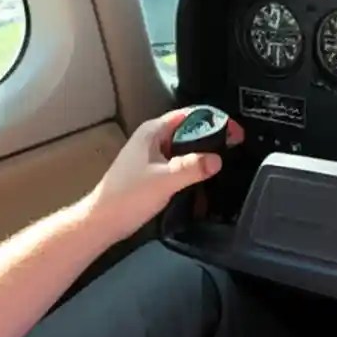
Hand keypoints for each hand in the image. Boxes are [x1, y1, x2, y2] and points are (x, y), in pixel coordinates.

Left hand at [81, 107, 242, 241]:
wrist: (102, 221)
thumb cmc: (126, 197)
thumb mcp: (164, 180)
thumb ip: (192, 167)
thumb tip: (217, 159)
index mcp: (153, 131)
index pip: (190, 114)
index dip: (214, 119)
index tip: (234, 131)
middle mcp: (152, 139)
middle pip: (189, 129)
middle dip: (212, 136)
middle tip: (233, 146)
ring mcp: (151, 155)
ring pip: (184, 147)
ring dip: (202, 152)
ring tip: (222, 161)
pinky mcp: (152, 171)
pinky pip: (178, 162)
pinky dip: (193, 165)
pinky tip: (203, 177)